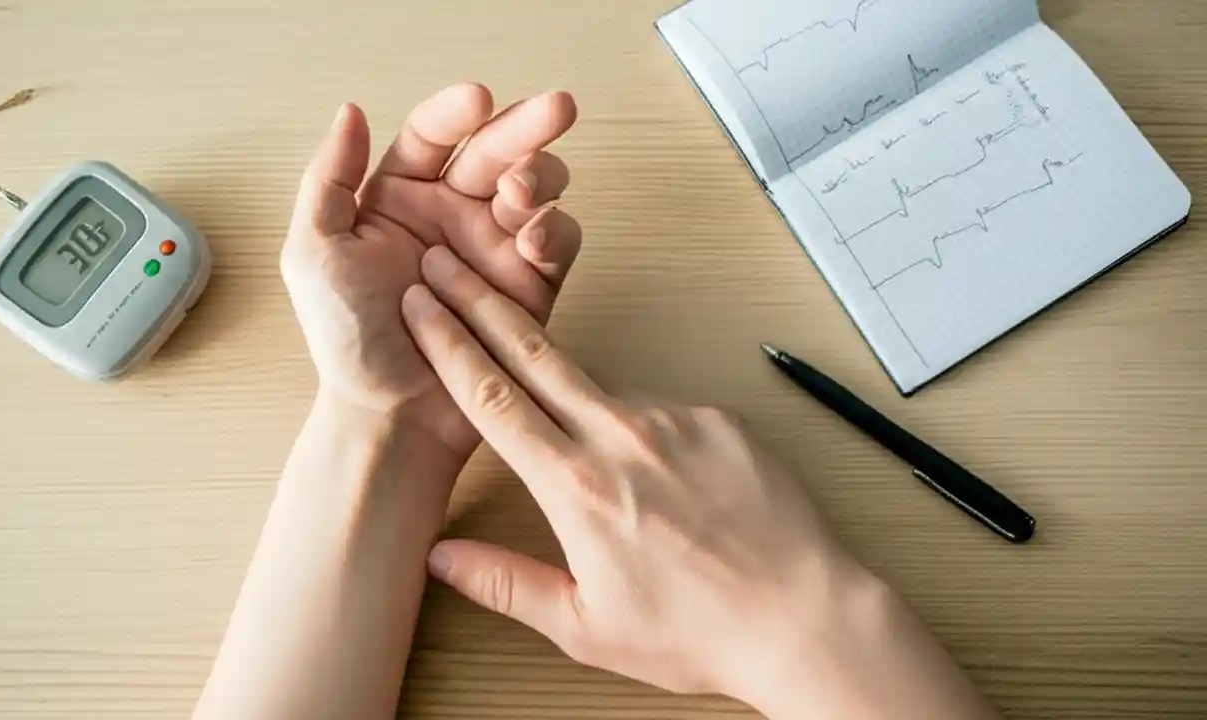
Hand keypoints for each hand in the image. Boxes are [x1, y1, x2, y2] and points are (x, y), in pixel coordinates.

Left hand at [281, 84, 580, 457]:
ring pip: (537, 190)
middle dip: (527, 126)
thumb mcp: (314, 252)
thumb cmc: (346, 340)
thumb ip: (329, 178)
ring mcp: (495, 249)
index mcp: (401, 197)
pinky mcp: (531, 287)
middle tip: (557, 108)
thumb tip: (352, 111)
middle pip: (497, 152)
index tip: (475, 100)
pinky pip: (557, 244)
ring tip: (521, 196)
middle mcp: (453, 216)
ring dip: (541, 180)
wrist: (390, 413)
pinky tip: (533, 240)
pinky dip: (555, 233)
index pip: (435, 136)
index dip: (456, 112)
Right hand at [399, 246, 1000, 719]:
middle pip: (534, 353)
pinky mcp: (717, 418)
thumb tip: (441, 557)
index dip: (448, 344)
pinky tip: (663, 482)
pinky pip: (661, 411)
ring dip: (576, 398)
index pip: (492, 398)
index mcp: (576, 487)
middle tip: (449, 264)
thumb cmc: (697, 631)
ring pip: (601, 389)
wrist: (799, 616)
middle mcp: (622, 438)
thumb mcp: (584, 625)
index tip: (422, 305)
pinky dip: (645, 433)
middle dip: (483, 302)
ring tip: (603, 471)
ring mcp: (675, 419)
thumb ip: (505, 582)